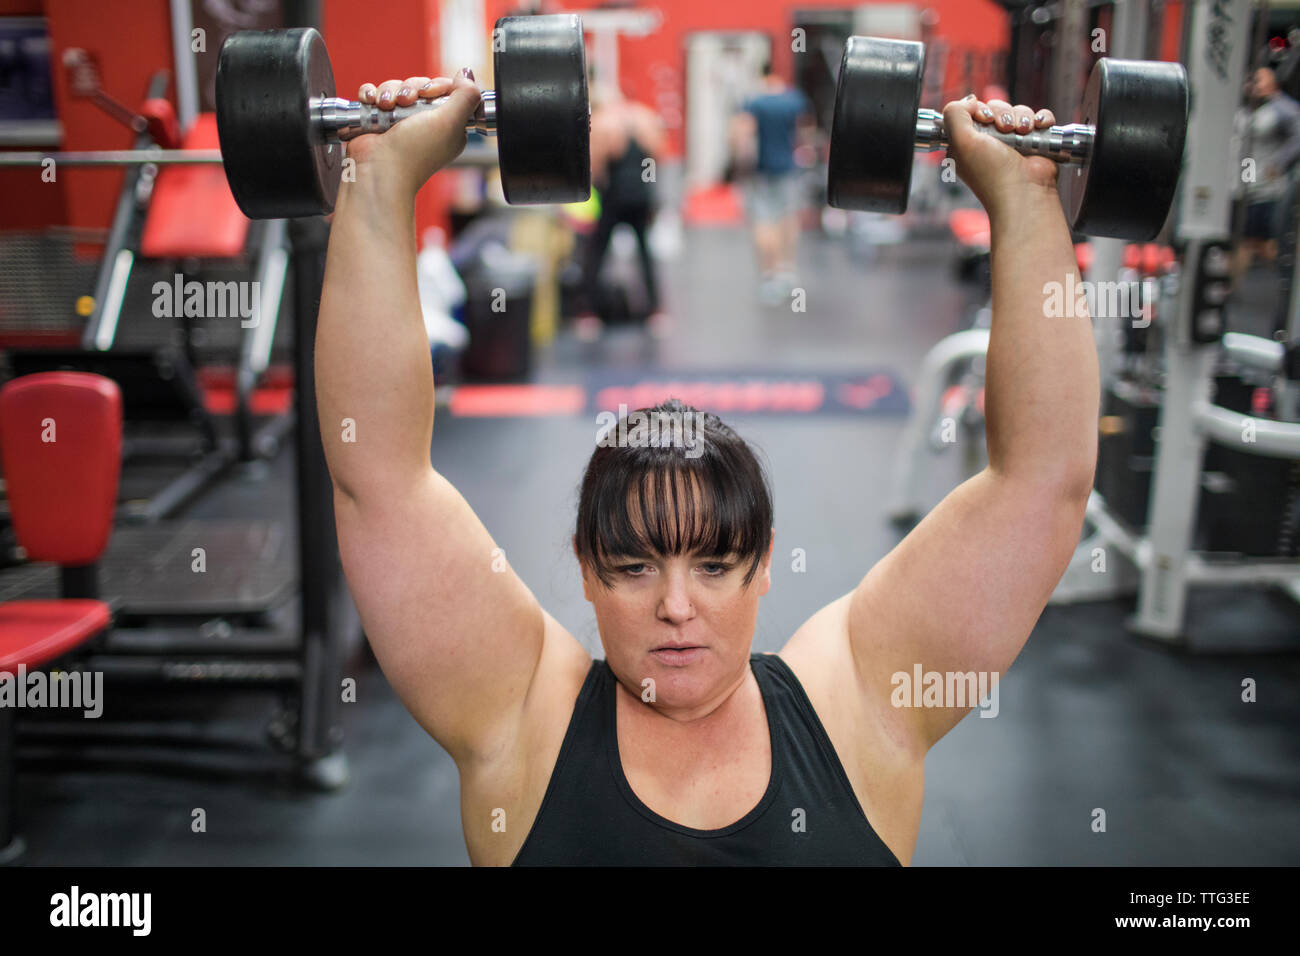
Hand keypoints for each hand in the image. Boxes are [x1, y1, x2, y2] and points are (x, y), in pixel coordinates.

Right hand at [345, 69, 480, 196]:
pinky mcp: (377, 120)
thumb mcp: (451, 122)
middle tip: (405, 102)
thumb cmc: (414, 152)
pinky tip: (371, 102)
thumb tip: (467, 74)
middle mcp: (423, 123)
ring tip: (385, 106)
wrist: (378, 169)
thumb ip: (466, 96)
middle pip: (418, 86)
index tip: (428, 94)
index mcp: (447, 126)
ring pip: (395, 88)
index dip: (435, 86)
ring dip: (388, 92)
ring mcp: (399, 122)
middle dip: (410, 88)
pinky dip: (371, 94)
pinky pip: (374, 94)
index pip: (445, 91)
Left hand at [941, 95, 1058, 219]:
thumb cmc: (992, 173)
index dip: (979, 110)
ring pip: (1018, 112)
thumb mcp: (960, 142)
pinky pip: (1038, 118)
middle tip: (1005, 129)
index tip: (985, 120)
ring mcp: (1013, 143)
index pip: (972, 111)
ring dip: (1022, 118)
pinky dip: (1041, 120)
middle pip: (996, 108)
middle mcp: (989, 143)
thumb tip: (969, 100)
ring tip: (1023, 133)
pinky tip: (1038, 128)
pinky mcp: (1034, 143)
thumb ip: (954, 115)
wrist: (1024, 191)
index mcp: (967, 144)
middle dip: (1002, 114)